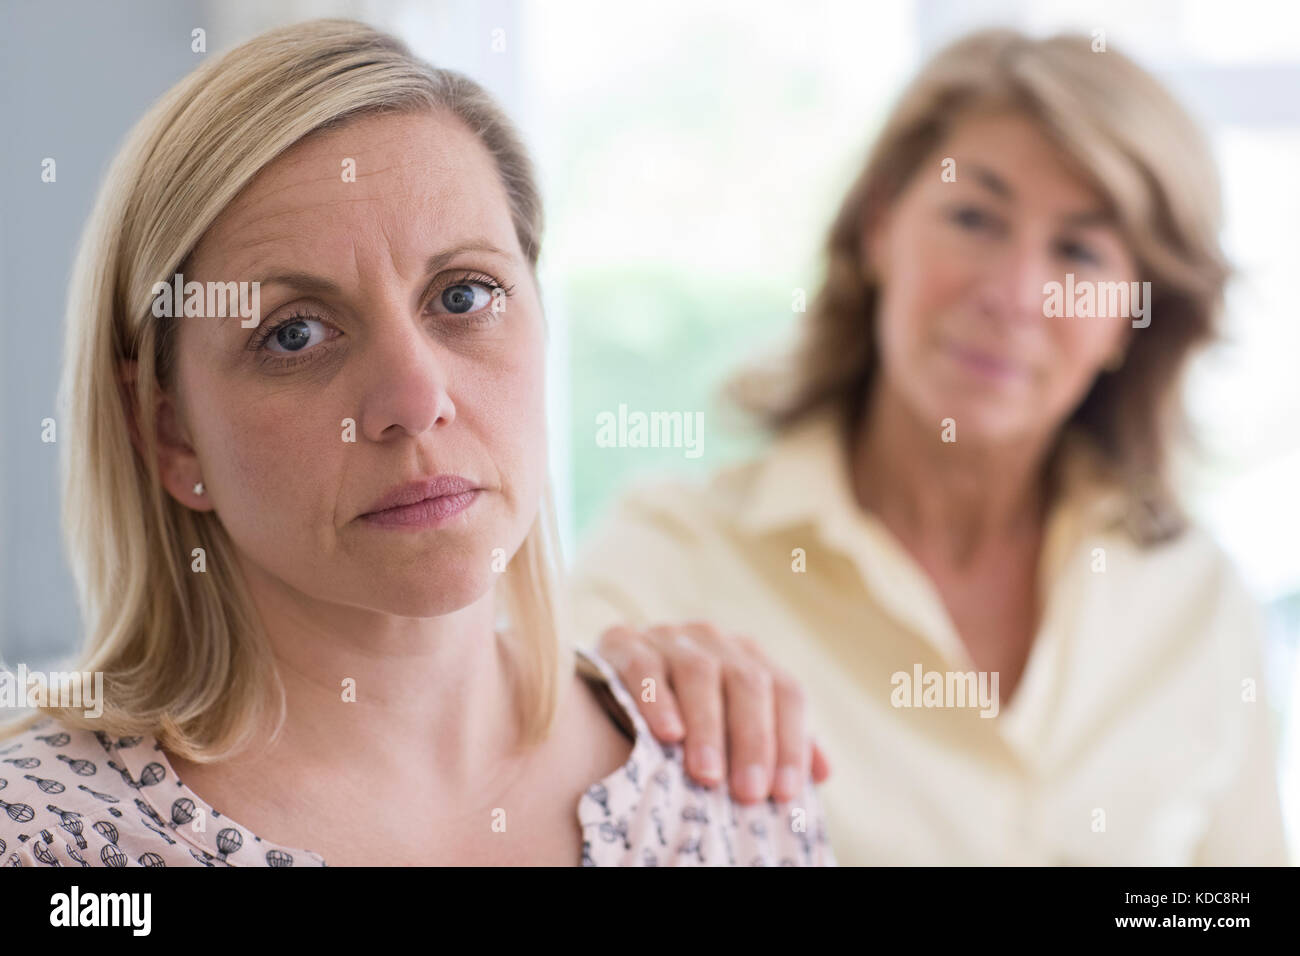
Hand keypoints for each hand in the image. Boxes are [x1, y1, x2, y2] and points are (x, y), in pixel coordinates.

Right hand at [596, 621, 830, 803]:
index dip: (790, 741)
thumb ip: (777, 742)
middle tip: (748, 792)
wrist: (611, 681)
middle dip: (752, 739)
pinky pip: (643, 666)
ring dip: (707, 726)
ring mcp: (668, 637)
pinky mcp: (623, 642)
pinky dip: (657, 699)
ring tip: (707, 774)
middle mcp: (713, 640)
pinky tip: (667, 733)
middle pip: (747, 681)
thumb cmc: (685, 716)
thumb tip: (823, 772)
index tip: (785, 792)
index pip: (785, 691)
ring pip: (699, 672)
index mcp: (748, 657)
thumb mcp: (731, 725)